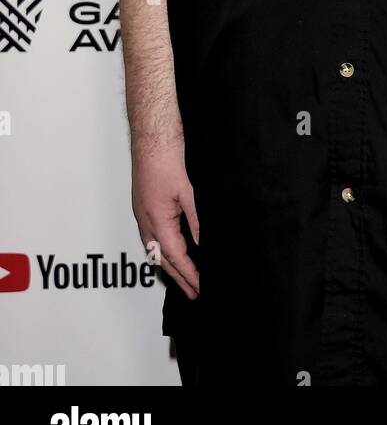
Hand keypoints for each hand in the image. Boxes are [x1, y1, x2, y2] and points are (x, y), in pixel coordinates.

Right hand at [131, 134, 199, 299]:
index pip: (174, 256)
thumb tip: (204, 243)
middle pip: (161, 257)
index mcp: (156, 218)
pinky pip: (153, 233)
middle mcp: (145, 219)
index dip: (189, 274)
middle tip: (194, 292)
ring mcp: (143, 211)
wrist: (153, 131)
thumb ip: (196, 219)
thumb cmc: (167, 154)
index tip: (201, 288)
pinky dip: (164, 247)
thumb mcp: (189, 190)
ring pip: (154, 247)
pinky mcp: (145, 202)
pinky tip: (174, 246)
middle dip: (178, 276)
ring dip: (170, 264)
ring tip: (186, 277)